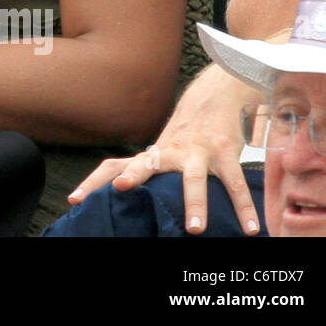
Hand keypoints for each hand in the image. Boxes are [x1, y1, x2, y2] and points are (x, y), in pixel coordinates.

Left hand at [67, 65, 263, 233]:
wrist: (215, 95)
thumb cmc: (186, 134)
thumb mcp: (163, 151)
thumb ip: (147, 172)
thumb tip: (120, 196)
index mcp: (151, 154)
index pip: (114, 165)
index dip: (94, 182)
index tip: (75, 200)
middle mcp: (170, 151)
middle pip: (147, 162)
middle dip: (135, 175)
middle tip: (121, 189)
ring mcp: (198, 151)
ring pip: (194, 177)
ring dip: (195, 202)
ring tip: (194, 230)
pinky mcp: (224, 152)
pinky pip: (234, 182)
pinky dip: (243, 207)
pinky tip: (250, 230)